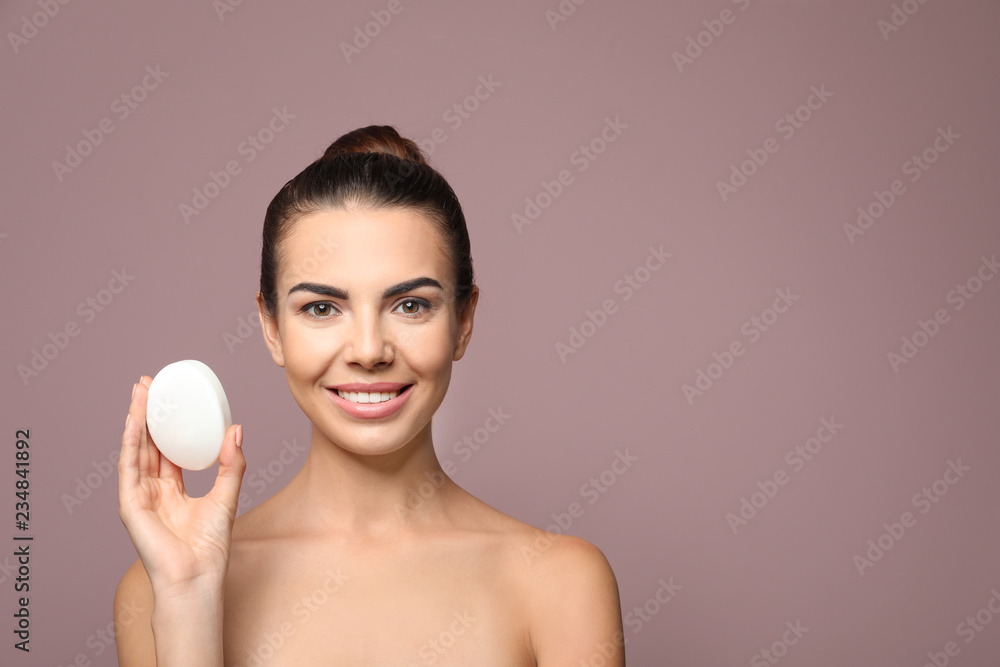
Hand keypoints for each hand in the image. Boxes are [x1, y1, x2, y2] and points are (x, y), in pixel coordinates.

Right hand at [117, 375, 246, 598]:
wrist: (197, 576)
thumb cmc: (209, 547)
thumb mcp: (226, 495)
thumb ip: (231, 464)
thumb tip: (237, 428)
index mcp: (172, 491)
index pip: (165, 450)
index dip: (166, 424)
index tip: (170, 397)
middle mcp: (152, 491)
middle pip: (147, 444)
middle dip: (147, 414)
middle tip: (149, 384)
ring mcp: (139, 497)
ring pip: (135, 450)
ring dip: (136, 419)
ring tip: (140, 391)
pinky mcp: (130, 505)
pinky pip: (129, 467)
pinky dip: (131, 442)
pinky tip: (135, 420)